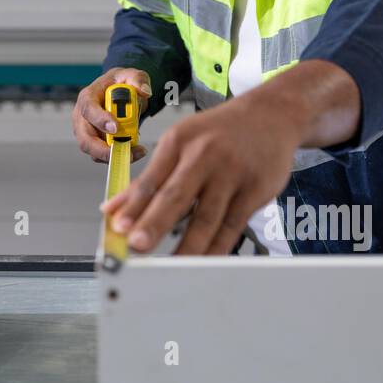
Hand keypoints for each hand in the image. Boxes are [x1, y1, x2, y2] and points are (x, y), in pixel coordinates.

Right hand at [71, 67, 151, 163]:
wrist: (117, 93)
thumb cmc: (119, 84)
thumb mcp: (130, 75)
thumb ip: (138, 79)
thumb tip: (145, 91)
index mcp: (88, 96)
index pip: (88, 109)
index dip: (100, 120)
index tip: (116, 128)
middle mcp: (82, 117)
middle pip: (85, 138)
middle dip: (103, 149)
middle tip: (125, 151)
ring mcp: (86, 132)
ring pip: (93, 151)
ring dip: (114, 155)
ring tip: (137, 151)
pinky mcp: (95, 143)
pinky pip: (103, 156)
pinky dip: (118, 156)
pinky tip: (135, 151)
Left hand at [101, 88, 304, 254]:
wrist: (271, 114)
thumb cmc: (218, 132)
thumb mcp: (180, 142)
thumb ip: (148, 178)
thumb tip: (112, 209)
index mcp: (179, 141)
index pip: (152, 178)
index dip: (134, 204)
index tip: (117, 227)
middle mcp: (205, 155)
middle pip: (177, 195)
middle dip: (155, 222)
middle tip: (138, 246)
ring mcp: (233, 173)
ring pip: (207, 216)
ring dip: (187, 245)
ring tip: (170, 268)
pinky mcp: (256, 190)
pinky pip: (232, 225)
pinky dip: (216, 247)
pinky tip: (202, 262)